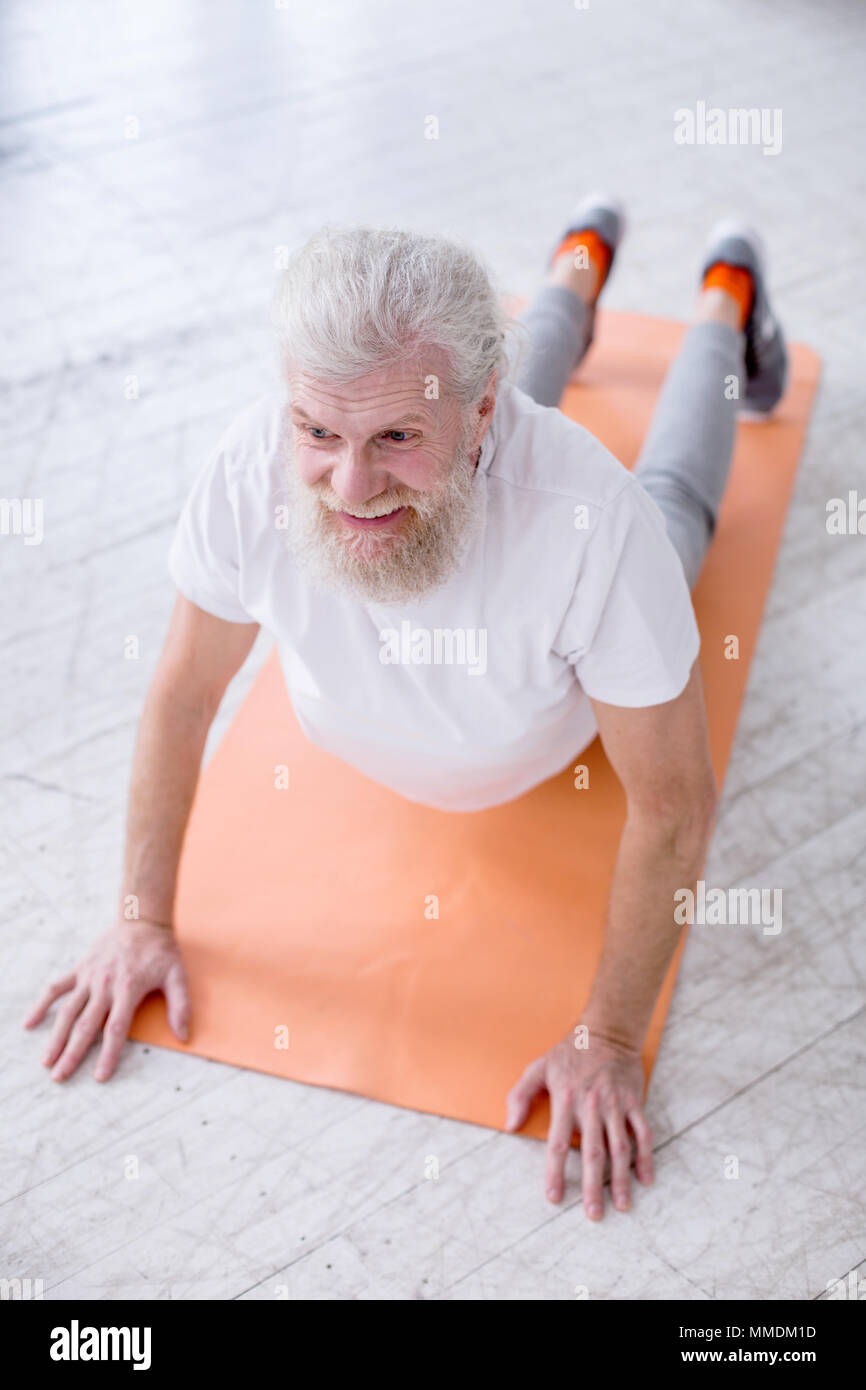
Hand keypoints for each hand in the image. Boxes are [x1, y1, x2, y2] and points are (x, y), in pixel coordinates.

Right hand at [23, 917, 190, 1082]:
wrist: (141, 919)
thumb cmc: (161, 950)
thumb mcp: (177, 976)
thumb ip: (181, 1006)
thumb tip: (184, 1036)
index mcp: (129, 988)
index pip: (116, 1028)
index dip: (108, 1054)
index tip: (99, 1076)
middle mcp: (105, 984)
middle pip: (86, 1025)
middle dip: (72, 1053)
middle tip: (60, 1077)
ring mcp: (89, 977)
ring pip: (68, 1011)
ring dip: (55, 1037)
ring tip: (46, 1061)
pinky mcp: (80, 969)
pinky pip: (56, 988)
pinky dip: (42, 1004)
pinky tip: (30, 1023)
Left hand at [505, 1025, 653, 1218]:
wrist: (606, 1030)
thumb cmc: (568, 1053)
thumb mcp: (538, 1068)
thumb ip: (520, 1096)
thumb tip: (510, 1126)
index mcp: (566, 1101)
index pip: (558, 1144)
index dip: (555, 1173)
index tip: (554, 1198)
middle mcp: (592, 1106)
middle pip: (592, 1153)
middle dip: (592, 1186)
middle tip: (594, 1215)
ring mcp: (616, 1105)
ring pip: (620, 1149)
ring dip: (621, 1179)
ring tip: (622, 1205)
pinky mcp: (634, 1102)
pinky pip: (643, 1133)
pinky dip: (646, 1157)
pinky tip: (646, 1179)